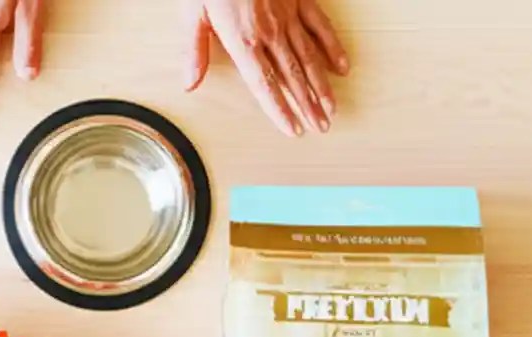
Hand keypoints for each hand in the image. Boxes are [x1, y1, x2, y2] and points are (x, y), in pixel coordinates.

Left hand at [184, 0, 348, 136]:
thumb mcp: (193, 12)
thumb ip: (194, 50)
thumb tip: (190, 84)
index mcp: (242, 40)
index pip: (264, 84)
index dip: (278, 109)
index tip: (293, 130)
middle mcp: (269, 33)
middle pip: (291, 76)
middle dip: (307, 105)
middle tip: (321, 128)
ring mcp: (289, 17)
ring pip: (309, 58)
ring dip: (321, 86)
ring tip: (331, 111)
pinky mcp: (301, 0)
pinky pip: (321, 27)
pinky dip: (332, 48)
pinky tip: (341, 68)